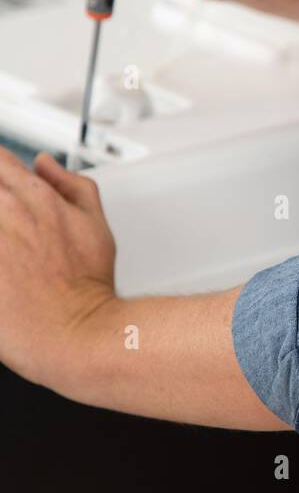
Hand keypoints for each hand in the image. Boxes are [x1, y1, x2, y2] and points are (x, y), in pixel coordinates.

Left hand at [0, 149, 116, 395]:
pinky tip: (5, 264)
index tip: (3, 184)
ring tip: (9, 247)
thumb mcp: (95, 223)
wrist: (76, 332)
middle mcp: (6, 213)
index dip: (0, 170)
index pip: (0, 160)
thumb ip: (71, 184)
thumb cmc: (88, 284)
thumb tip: (45, 164)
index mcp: (35, 197)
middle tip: (8, 224)